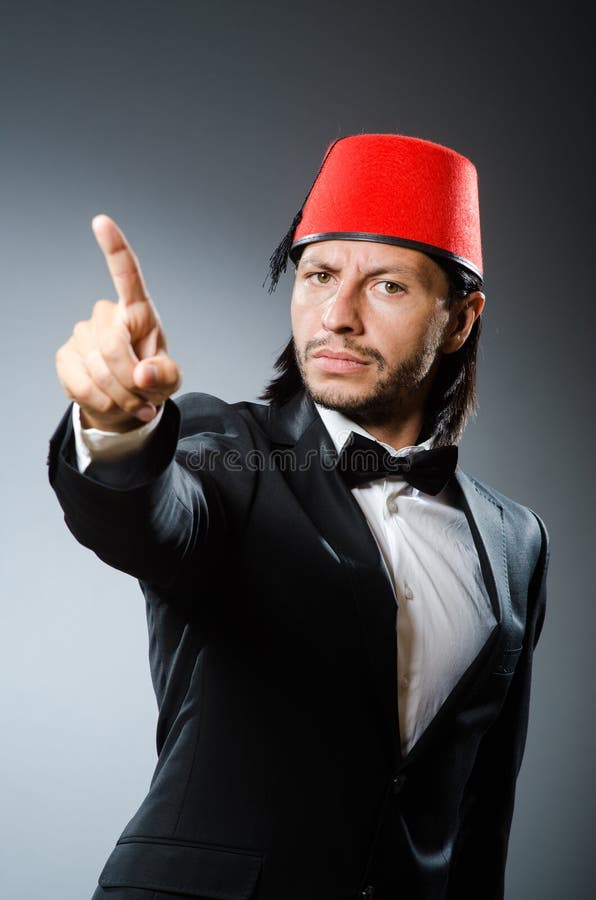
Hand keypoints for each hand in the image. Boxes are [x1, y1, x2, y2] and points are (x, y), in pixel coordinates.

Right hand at [55, 215, 181, 431]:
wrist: (125, 403)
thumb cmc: (151, 380)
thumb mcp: (169, 380)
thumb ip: (165, 375)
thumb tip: (143, 374)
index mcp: (138, 312)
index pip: (127, 276)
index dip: (114, 249)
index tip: (101, 221)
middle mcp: (107, 315)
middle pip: (114, 346)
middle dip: (131, 381)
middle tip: (144, 397)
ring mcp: (82, 334)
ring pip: (98, 369)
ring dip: (120, 396)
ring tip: (132, 401)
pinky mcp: (65, 356)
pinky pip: (81, 383)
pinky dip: (100, 401)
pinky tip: (110, 401)